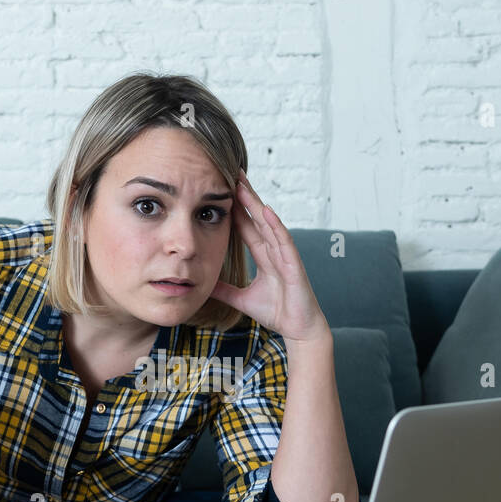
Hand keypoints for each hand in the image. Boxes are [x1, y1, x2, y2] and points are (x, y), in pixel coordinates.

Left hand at [211, 168, 329, 344]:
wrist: (298, 329)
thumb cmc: (276, 312)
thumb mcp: (241, 299)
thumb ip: (224, 290)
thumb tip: (203, 284)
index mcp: (264, 256)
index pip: (246, 226)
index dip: (235, 208)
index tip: (222, 189)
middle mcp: (274, 250)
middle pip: (256, 218)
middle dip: (245, 196)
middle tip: (232, 172)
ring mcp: (285, 255)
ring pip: (268, 224)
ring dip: (256, 204)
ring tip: (243, 184)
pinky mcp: (293, 264)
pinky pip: (284, 241)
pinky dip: (275, 225)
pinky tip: (266, 211)